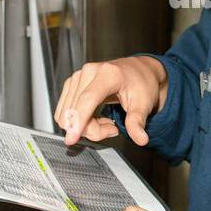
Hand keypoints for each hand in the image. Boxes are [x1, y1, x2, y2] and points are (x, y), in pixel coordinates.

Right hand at [53, 56, 168, 146]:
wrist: (137, 71)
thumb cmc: (141, 83)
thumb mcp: (144, 104)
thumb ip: (138, 122)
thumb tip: (141, 139)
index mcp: (108, 74)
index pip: (88, 99)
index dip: (79, 120)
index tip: (72, 139)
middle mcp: (89, 72)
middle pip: (77, 111)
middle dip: (92, 129)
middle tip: (112, 128)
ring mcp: (78, 77)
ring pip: (68, 114)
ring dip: (85, 126)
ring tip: (105, 121)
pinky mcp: (71, 84)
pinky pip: (66, 111)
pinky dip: (79, 120)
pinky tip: (94, 117)